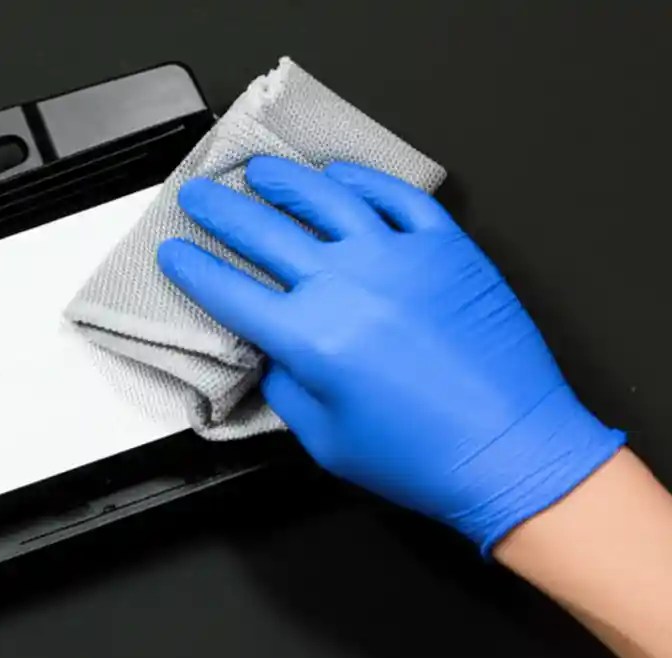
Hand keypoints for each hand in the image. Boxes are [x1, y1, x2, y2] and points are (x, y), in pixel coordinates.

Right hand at [157, 157, 623, 552]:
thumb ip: (286, 387)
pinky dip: (362, 180)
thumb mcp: (325, 438)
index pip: (229, 290)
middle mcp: (348, 286)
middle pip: (263, 231)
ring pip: (326, 198)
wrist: (512, 451)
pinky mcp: (447, 249)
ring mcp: (399, 258)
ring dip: (283, 180)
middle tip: (199, 195)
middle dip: (219, 210)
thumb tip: (272, 352)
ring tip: (259, 171)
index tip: (174, 252)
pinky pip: (396, 197)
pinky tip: (339, 176)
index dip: (192, 268)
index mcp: (310, 338)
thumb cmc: (423, 456)